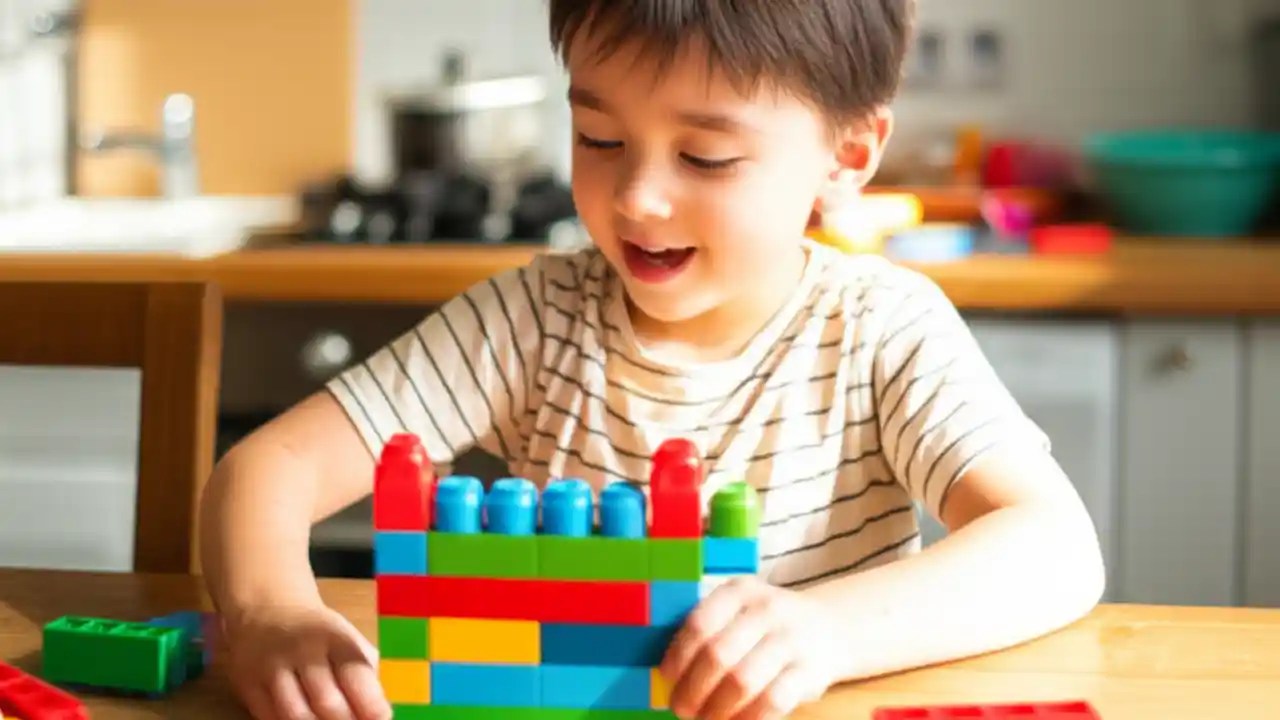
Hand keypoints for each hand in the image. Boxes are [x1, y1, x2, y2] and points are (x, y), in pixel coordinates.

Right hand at [221, 602, 390, 719]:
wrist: (268, 612)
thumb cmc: (319, 637)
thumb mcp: (349, 641)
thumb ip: (364, 674)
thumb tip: (377, 715)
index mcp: (336, 638)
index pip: (356, 674)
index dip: (372, 705)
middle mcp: (304, 650)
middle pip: (328, 702)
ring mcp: (272, 667)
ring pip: (296, 716)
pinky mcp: (248, 684)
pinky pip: (271, 718)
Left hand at [659, 577, 841, 719]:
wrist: (830, 627)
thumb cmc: (767, 624)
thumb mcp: (740, 610)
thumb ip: (709, 632)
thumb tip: (668, 677)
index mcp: (740, 591)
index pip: (700, 623)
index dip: (678, 656)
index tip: (668, 679)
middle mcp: (767, 609)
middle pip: (718, 655)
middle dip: (693, 690)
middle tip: (681, 709)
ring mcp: (791, 640)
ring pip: (743, 681)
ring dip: (716, 709)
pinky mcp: (810, 671)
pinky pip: (773, 701)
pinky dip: (748, 718)